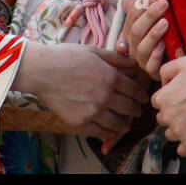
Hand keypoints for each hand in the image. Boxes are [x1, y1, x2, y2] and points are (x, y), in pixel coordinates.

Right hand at [13, 43, 148, 146]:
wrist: (41, 71)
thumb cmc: (66, 57)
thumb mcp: (93, 51)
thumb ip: (115, 58)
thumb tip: (132, 61)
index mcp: (110, 77)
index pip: (134, 90)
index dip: (141, 94)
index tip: (143, 97)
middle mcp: (105, 96)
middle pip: (129, 107)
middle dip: (136, 110)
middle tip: (137, 110)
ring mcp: (93, 111)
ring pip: (117, 123)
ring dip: (125, 124)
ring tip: (126, 124)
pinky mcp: (80, 122)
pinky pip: (100, 132)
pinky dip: (108, 133)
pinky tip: (111, 131)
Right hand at [116, 0, 168, 79]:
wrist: (174, 58)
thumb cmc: (162, 33)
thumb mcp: (151, 18)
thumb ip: (139, 8)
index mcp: (130, 32)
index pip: (131, 16)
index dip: (142, 4)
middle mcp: (133, 46)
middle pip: (136, 30)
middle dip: (149, 15)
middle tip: (164, 2)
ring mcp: (142, 60)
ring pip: (142, 47)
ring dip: (153, 34)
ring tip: (166, 22)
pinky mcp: (153, 72)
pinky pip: (151, 66)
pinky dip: (156, 55)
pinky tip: (163, 45)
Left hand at [152, 58, 185, 157]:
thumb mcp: (184, 62)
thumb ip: (165, 70)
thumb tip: (162, 84)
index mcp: (162, 98)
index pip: (157, 103)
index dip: (170, 100)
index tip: (184, 98)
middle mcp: (166, 116)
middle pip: (163, 119)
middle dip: (173, 115)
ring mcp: (178, 132)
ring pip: (171, 135)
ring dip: (180, 130)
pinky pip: (182, 150)